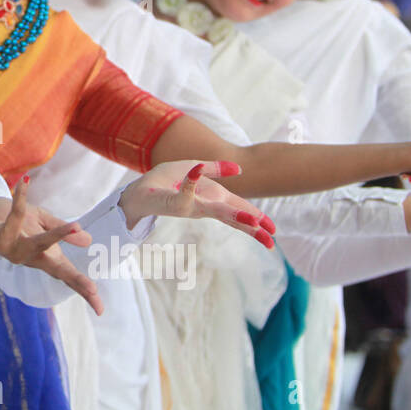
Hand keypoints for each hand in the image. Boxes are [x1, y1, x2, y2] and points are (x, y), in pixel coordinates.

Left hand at [0, 179, 101, 314]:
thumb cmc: (10, 222)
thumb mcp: (40, 222)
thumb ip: (60, 231)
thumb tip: (88, 240)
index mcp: (43, 256)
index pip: (68, 275)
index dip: (84, 290)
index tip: (101, 310)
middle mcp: (29, 258)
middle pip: (57, 270)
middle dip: (74, 280)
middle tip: (93, 291)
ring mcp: (14, 250)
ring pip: (39, 243)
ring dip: (56, 235)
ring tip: (77, 226)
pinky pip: (14, 216)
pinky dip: (19, 198)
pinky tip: (24, 183)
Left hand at [122, 160, 276, 247]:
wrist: (137, 193)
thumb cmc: (165, 182)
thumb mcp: (194, 168)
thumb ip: (213, 168)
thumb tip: (239, 169)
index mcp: (212, 198)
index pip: (239, 209)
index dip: (257, 218)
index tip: (273, 231)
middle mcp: (204, 206)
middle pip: (232, 217)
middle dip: (251, 227)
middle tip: (270, 241)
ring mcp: (189, 206)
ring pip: (215, 212)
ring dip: (234, 215)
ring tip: (253, 223)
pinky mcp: (173, 202)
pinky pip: (184, 192)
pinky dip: (192, 181)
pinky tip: (197, 170)